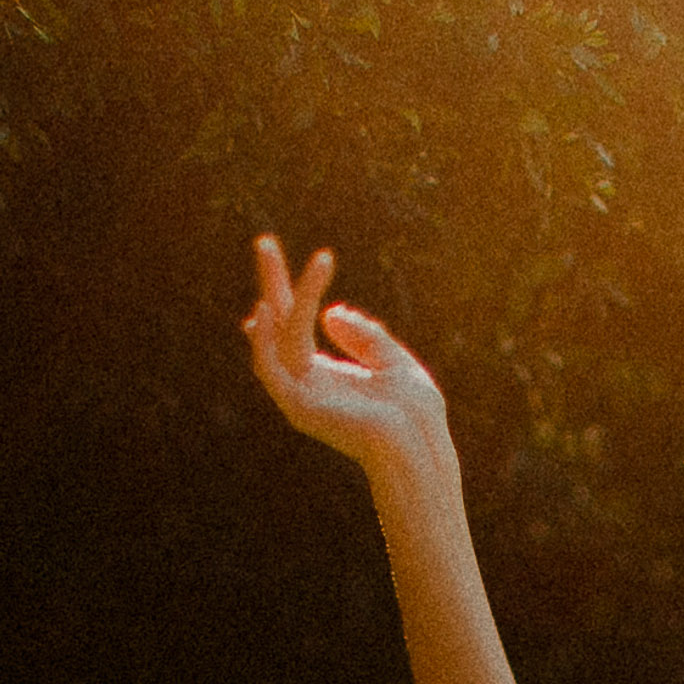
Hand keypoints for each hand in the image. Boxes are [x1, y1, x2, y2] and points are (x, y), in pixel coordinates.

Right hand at [243, 234, 450, 480]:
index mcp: (325, 372)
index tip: (278, 264)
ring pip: (284, 334)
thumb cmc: (411, 409)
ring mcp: (298, 393)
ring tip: (319, 260)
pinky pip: (272, 367)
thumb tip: (330, 312)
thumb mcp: (391, 358)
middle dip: (272, 282)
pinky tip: (267, 308)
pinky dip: (265, 339)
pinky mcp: (298, 405)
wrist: (419, 443)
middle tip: (264, 240)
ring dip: (295, 294)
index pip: (297, 325)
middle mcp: (305, 380)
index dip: (288, 294)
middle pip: (278, 323)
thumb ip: (363, 334)